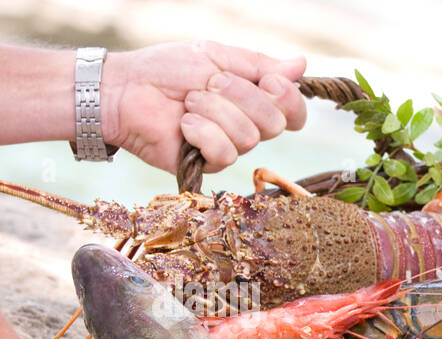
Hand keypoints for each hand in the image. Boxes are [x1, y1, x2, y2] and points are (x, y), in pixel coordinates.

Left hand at [100, 40, 307, 173]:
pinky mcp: (208, 164)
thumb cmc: (166, 69)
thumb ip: (258, 63)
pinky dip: (202, 133)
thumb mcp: (216, 56)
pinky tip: (183, 125)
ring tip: (188, 102)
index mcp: (253, 99)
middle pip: (275, 123)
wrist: (125, 90)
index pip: (294, 112)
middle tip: (209, 84)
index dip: (288, 99)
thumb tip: (302, 64)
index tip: (268, 82)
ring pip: (249, 138)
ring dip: (214, 111)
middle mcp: (247, 125)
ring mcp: (229, 146)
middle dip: (241, 97)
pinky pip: (225, 154)